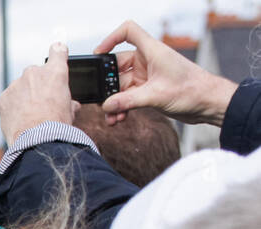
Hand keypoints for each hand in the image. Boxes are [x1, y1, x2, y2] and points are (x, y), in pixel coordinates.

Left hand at [0, 42, 77, 142]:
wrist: (36, 140)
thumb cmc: (56, 125)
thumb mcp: (69, 111)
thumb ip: (68, 101)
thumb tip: (71, 105)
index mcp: (55, 72)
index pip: (58, 50)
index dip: (58, 51)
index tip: (57, 50)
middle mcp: (35, 73)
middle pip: (36, 73)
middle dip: (38, 84)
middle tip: (41, 102)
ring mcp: (17, 84)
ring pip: (21, 86)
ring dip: (25, 96)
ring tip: (30, 115)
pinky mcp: (4, 97)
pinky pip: (10, 98)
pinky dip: (13, 106)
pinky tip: (19, 118)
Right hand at [95, 20, 238, 126]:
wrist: (208, 104)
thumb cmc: (193, 90)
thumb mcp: (157, 96)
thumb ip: (128, 101)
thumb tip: (106, 105)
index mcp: (152, 51)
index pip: (128, 32)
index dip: (111, 39)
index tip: (98, 54)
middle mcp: (148, 61)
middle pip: (117, 66)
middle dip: (108, 84)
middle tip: (103, 99)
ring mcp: (147, 76)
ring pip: (120, 86)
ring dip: (114, 101)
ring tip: (111, 115)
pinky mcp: (148, 90)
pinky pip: (127, 97)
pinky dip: (121, 107)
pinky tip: (118, 118)